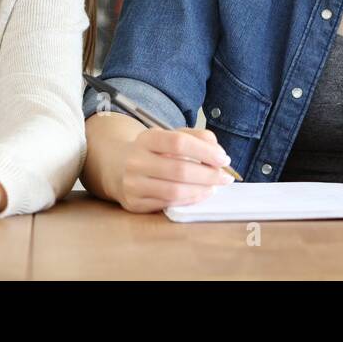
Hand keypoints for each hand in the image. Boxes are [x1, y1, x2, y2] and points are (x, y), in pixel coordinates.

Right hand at [114, 127, 234, 213]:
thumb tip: (218, 152)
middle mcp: (136, 161)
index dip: (205, 151)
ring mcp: (133, 184)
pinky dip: (189, 200)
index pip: (179, 142)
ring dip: (201, 190)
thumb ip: (195, 137)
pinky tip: (200, 194)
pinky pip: (168, 205)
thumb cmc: (152, 151)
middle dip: (208, 175)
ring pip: (175, 191)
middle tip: (226, 177)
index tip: (224, 159)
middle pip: (179, 170)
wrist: (117, 167)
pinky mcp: (135, 203)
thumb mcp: (169, 136)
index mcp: (146, 139)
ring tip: (214, 186)